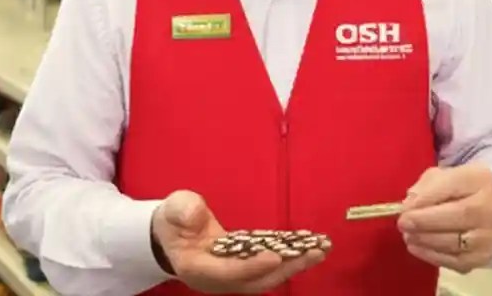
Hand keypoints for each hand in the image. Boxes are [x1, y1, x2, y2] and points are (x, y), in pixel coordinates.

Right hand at [151, 190, 325, 293]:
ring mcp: (231, 279)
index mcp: (196, 268)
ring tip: (320, 250)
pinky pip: (268, 270)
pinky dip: (289, 261)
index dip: (251, 266)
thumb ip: (182, 210)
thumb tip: (195, 215)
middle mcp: (217, 280)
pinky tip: (309, 248)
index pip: (228, 272)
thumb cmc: (174, 219)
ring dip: (294, 266)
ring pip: (266, 278)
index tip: (275, 257)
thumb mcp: (174, 209)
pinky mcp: (243, 272)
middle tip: (314, 253)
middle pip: (255, 281)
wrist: (171, 234)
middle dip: (286, 269)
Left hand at [397, 165, 491, 273]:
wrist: (485, 215)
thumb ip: (426, 186)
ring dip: (426, 239)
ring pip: (457, 240)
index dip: (427, 196)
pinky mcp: (482, 257)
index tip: (405, 206)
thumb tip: (409, 204)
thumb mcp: (441, 178)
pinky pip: (456, 260)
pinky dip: (432, 255)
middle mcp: (490, 207)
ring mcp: (489, 235)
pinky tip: (416, 247)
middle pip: (460, 214)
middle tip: (403, 223)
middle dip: (425, 220)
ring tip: (408, 235)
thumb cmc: (457, 192)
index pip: (454, 184)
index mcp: (479, 179)